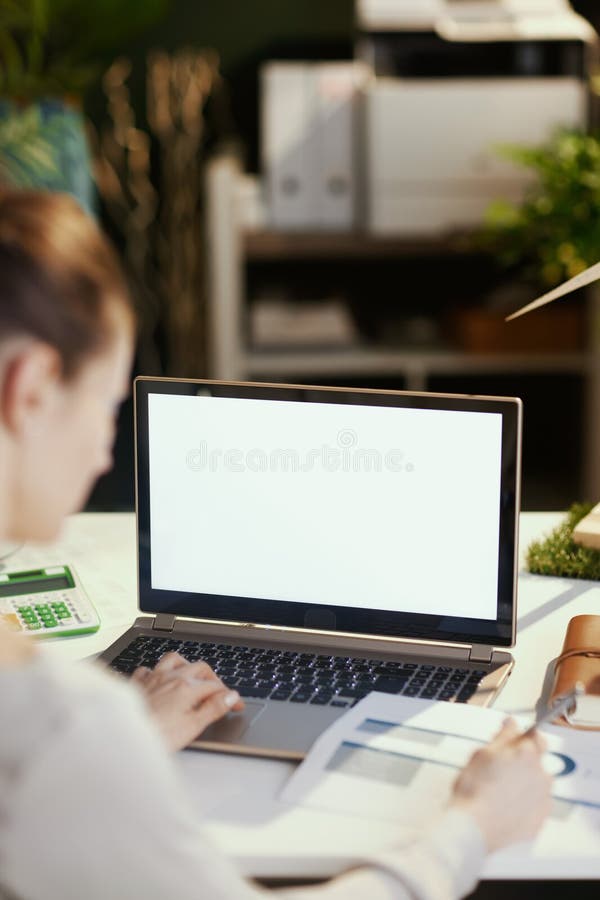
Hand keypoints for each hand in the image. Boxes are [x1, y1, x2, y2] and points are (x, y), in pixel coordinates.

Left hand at [131, 652, 243, 750]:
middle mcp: (171, 677)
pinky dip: (156, 671)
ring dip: (186, 665)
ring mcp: (153, 678)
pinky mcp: (137, 683)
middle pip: (199, 667)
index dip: (230, 696)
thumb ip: (213, 709)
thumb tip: (231, 697)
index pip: (217, 687)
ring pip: (173, 659)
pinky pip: (148, 668)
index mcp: (187, 687)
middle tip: (218, 693)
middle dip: (212, 678)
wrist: (124, 739)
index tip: (236, 706)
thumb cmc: (157, 736)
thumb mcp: (193, 727)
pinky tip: (158, 679)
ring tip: (191, 676)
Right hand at [451, 718, 551, 851]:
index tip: (513, 742)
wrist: (473, 829)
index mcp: (527, 755)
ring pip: (536, 784)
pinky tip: (506, 807)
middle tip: (501, 769)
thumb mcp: (481, 754)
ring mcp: (543, 800)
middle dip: (523, 762)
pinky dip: (525, 804)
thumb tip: (511, 722)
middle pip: (537, 761)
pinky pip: (535, 806)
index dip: (524, 738)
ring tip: (501, 792)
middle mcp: (541, 775)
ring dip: (525, 783)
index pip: (536, 736)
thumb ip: (502, 736)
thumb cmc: (474, 790)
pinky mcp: (539, 820)